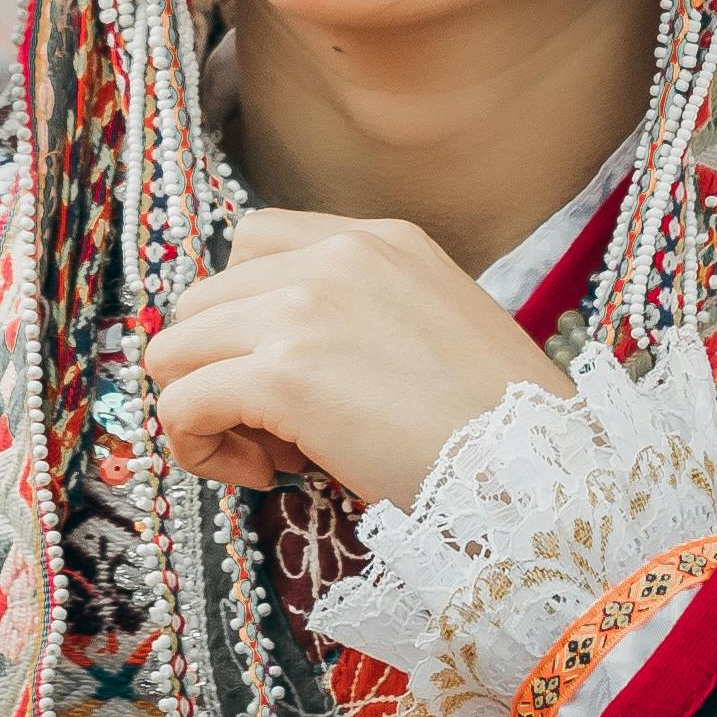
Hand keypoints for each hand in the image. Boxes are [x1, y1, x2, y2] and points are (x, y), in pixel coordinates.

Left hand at [144, 209, 572, 503]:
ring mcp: (303, 309)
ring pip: (174, 348)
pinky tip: (260, 475)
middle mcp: (335, 255)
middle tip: (282, 431)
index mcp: (378, 239)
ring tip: (272, 454)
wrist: (541, 477)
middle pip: (201, 300)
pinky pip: (178, 404)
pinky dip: (198, 448)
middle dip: (221, 367)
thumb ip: (363, 316)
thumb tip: (278, 361)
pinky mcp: (281, 374)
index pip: (252, 246)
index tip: (289, 380)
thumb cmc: (502, 429)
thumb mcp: (438, 327)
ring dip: (205, 407)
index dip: (247, 319)